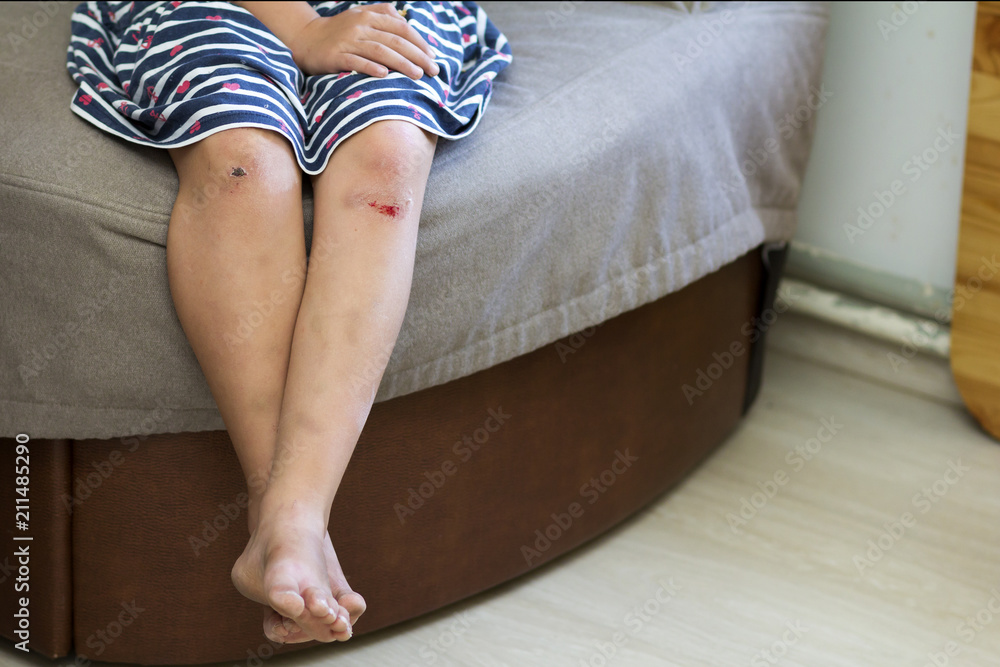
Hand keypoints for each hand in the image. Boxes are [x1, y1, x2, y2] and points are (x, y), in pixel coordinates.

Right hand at [290, 3, 439, 79]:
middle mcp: (360, 26)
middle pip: (395, 41)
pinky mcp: (335, 56)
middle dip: (418, 56)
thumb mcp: (361, 17)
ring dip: (402, 64)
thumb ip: (383, 14)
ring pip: (380, 51)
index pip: (401, 28)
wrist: (306, 39)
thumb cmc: (340, 31)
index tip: (433, 56)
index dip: (420, 42)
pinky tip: (385, 75)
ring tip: (418, 75)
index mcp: (369, 16)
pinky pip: (356, 62)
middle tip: (434, 70)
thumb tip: (407, 21)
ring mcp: (347, 41)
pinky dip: (371, 67)